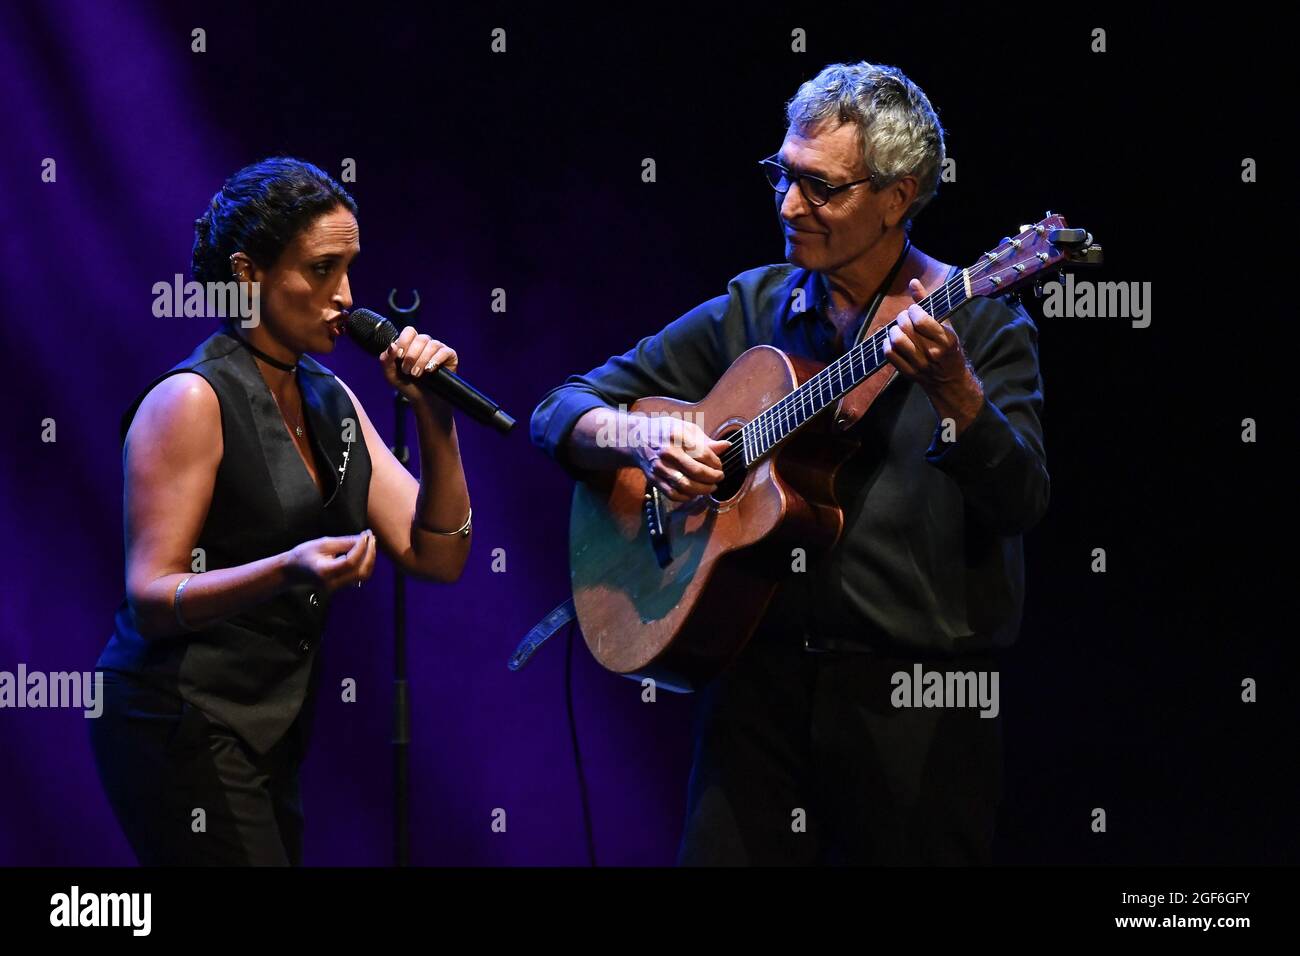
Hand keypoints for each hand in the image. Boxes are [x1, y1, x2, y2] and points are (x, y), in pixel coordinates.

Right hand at [286, 530, 376, 593]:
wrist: (292, 571)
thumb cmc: (303, 554)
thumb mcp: (322, 544)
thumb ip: (344, 542)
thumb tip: (363, 538)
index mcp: (325, 572)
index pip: (350, 562)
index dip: (361, 548)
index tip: (365, 535)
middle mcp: (333, 583)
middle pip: (361, 572)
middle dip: (370, 554)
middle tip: (371, 537)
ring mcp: (337, 587)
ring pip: (363, 575)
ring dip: (370, 559)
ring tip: (370, 542)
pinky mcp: (341, 586)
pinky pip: (358, 576)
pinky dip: (365, 563)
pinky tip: (365, 551)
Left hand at [379, 326, 458, 404]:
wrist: (423, 401)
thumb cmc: (408, 386)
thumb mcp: (391, 375)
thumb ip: (386, 360)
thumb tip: (392, 345)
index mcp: (411, 344)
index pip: (409, 331)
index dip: (404, 341)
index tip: (400, 356)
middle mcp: (426, 344)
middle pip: (420, 338)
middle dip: (411, 356)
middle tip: (407, 371)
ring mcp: (438, 349)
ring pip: (432, 345)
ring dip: (422, 360)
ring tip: (417, 374)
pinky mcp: (450, 356)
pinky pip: (444, 352)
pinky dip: (435, 360)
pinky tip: (429, 370)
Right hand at [630, 413, 731, 502]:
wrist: (635, 438)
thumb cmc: (664, 431)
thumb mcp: (685, 428)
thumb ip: (706, 440)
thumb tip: (726, 446)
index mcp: (677, 436)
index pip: (703, 454)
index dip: (716, 463)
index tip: (720, 466)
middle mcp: (667, 452)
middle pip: (696, 471)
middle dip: (712, 478)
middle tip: (719, 478)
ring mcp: (660, 467)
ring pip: (685, 485)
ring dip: (702, 490)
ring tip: (710, 487)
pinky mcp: (654, 479)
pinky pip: (672, 494)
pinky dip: (686, 497)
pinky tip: (694, 493)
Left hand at [882, 278, 973, 393]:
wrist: (949, 381)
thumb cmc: (948, 348)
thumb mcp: (945, 325)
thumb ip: (928, 303)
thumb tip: (913, 282)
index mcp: (945, 339)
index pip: (921, 320)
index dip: (913, 311)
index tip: (914, 310)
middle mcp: (932, 352)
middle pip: (906, 329)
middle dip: (902, 318)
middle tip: (905, 318)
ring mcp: (919, 364)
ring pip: (896, 341)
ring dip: (894, 330)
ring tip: (899, 329)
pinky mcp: (908, 373)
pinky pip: (889, 354)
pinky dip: (887, 344)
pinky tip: (893, 341)